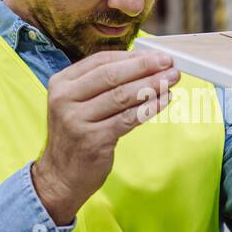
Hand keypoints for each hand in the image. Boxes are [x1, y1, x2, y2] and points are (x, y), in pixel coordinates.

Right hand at [31, 49, 179, 224]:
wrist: (60, 176)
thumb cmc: (75, 136)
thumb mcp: (76, 104)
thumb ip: (100, 85)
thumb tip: (142, 64)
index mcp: (61, 83)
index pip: (100, 61)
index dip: (132, 56)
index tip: (156, 55)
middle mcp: (65, 99)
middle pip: (112, 75)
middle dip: (144, 67)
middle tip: (169, 63)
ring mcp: (77, 120)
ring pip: (122, 96)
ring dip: (151, 86)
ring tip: (172, 80)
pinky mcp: (93, 140)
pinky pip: (128, 119)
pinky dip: (149, 108)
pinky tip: (164, 101)